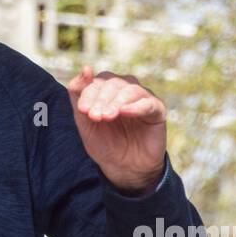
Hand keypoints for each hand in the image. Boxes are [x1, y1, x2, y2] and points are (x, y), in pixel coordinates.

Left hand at [67, 65, 166, 194]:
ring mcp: (142, 98)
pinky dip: (136, 106)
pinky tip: (124, 113)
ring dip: (116, 102)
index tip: (82, 110)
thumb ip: (78, 94)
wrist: (123, 168)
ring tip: (107, 117)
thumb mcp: (84, 120)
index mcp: (107, 89)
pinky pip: (148, 103)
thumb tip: (85, 68)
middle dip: (101, 99)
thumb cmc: (104, 142)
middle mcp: (125, 89)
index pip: (97, 82)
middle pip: (112, 83)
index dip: (88, 93)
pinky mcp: (157, 110)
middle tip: (95, 117)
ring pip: (130, 90)